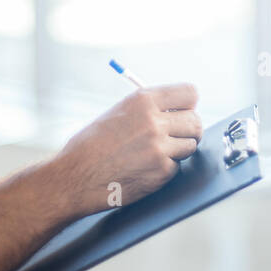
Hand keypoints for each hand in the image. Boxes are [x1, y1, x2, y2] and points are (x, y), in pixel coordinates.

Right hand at [54, 83, 202, 217]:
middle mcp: (154, 121)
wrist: (75, 176)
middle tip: (177, 136)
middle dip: (189, 129)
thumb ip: (149, 108)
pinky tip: (145, 168)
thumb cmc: (91, 145)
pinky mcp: (161, 171)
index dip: (189, 105)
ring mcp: (160, 148)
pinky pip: (177, 166)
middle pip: (196, 120)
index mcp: (143, 101)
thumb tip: (176, 108)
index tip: (184, 111)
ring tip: (156, 152)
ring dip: (179, 149)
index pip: (189, 93)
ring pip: (191, 144)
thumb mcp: (119, 112)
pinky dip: (165, 168)